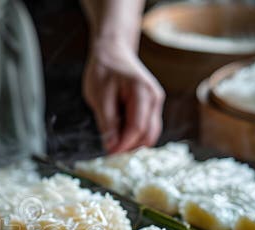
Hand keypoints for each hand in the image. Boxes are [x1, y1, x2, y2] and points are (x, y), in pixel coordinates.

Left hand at [82, 38, 163, 152]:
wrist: (112, 51)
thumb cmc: (104, 69)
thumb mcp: (99, 96)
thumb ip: (107, 122)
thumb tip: (111, 146)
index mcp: (143, 92)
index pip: (138, 127)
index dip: (124, 145)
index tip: (109, 154)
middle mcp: (154, 98)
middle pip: (148, 134)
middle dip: (130, 147)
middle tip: (110, 152)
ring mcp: (155, 102)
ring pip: (150, 133)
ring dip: (133, 142)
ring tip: (112, 142)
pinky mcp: (150, 106)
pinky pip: (146, 126)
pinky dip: (133, 135)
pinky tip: (118, 134)